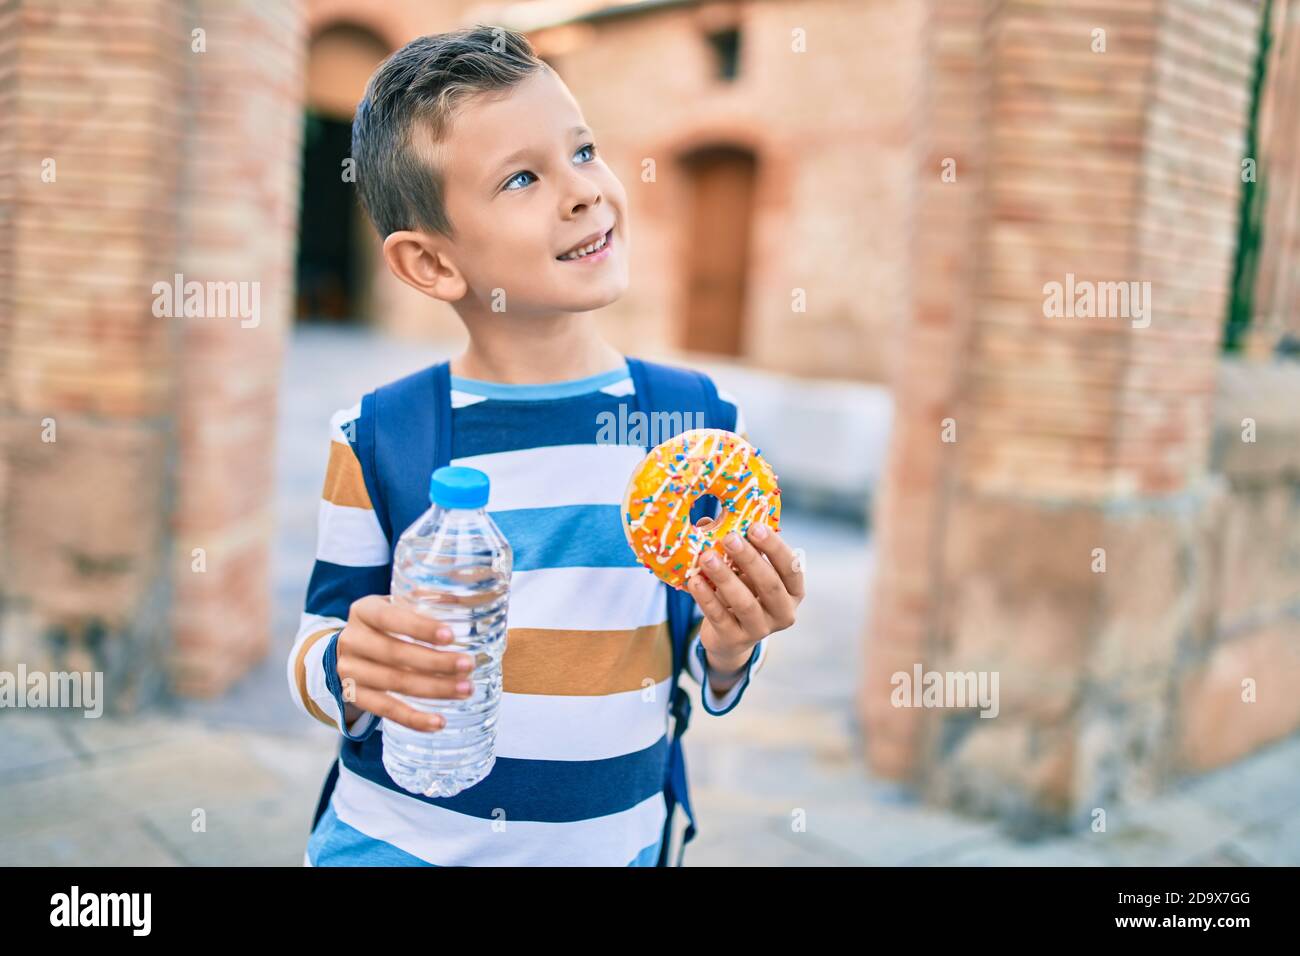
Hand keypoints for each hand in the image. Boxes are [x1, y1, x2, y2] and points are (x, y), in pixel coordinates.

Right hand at [335, 594, 476, 731]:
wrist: (344, 651)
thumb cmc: (383, 625)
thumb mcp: (394, 606)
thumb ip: (423, 602)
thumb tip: (462, 600)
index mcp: (364, 611)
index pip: (390, 617)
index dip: (420, 627)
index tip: (451, 635)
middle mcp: (352, 640)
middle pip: (395, 653)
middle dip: (435, 662)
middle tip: (468, 665)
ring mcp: (350, 671)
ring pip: (394, 683)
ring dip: (433, 689)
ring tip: (465, 690)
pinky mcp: (355, 697)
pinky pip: (386, 710)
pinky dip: (413, 718)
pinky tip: (438, 722)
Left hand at [687, 522, 803, 677]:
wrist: (730, 637)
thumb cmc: (745, 593)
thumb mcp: (750, 574)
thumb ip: (742, 551)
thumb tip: (714, 521)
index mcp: (794, 592)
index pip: (791, 568)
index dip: (774, 547)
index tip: (755, 526)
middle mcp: (783, 612)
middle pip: (769, 584)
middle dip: (749, 559)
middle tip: (729, 538)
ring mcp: (760, 629)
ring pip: (744, 602)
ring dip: (725, 577)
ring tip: (707, 557)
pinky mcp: (735, 639)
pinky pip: (720, 616)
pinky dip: (707, 597)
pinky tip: (694, 580)